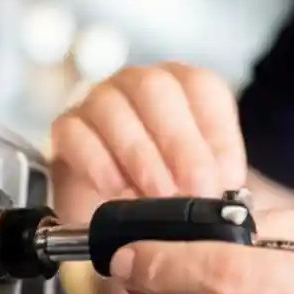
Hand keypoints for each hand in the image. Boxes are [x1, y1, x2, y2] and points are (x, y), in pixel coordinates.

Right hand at [50, 63, 245, 293]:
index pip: (202, 86)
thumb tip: (226, 193)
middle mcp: (140, 83)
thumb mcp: (199, 183)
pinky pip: (74, 131)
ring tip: (155, 198)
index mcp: (183, 86)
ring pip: (113, 107)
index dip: (215, 132)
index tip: (223, 179)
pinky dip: (97, 162)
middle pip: (156, 89)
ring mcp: (99, 99)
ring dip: (139, 156)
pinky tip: (115, 190)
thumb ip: (214, 179)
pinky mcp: (67, 127)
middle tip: (191, 192)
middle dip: (179, 144)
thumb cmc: (165, 186)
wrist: (113, 210)